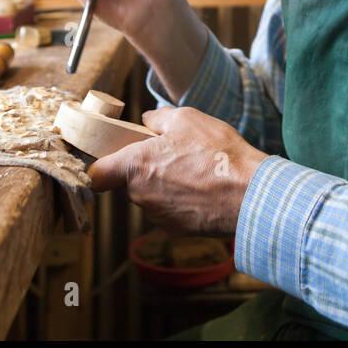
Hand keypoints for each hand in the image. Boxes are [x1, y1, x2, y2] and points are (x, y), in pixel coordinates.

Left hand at [88, 106, 268, 235]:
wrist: (250, 193)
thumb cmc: (217, 153)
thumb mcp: (187, 118)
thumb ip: (158, 118)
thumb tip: (147, 121)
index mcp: (135, 165)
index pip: (97, 175)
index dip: (101, 166)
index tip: (112, 158)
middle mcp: (140, 195)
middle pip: (128, 182)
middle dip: (144, 169)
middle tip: (170, 155)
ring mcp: (157, 216)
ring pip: (149, 197)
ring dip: (163, 185)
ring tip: (193, 171)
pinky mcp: (174, 230)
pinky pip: (168, 211)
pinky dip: (179, 201)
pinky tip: (201, 189)